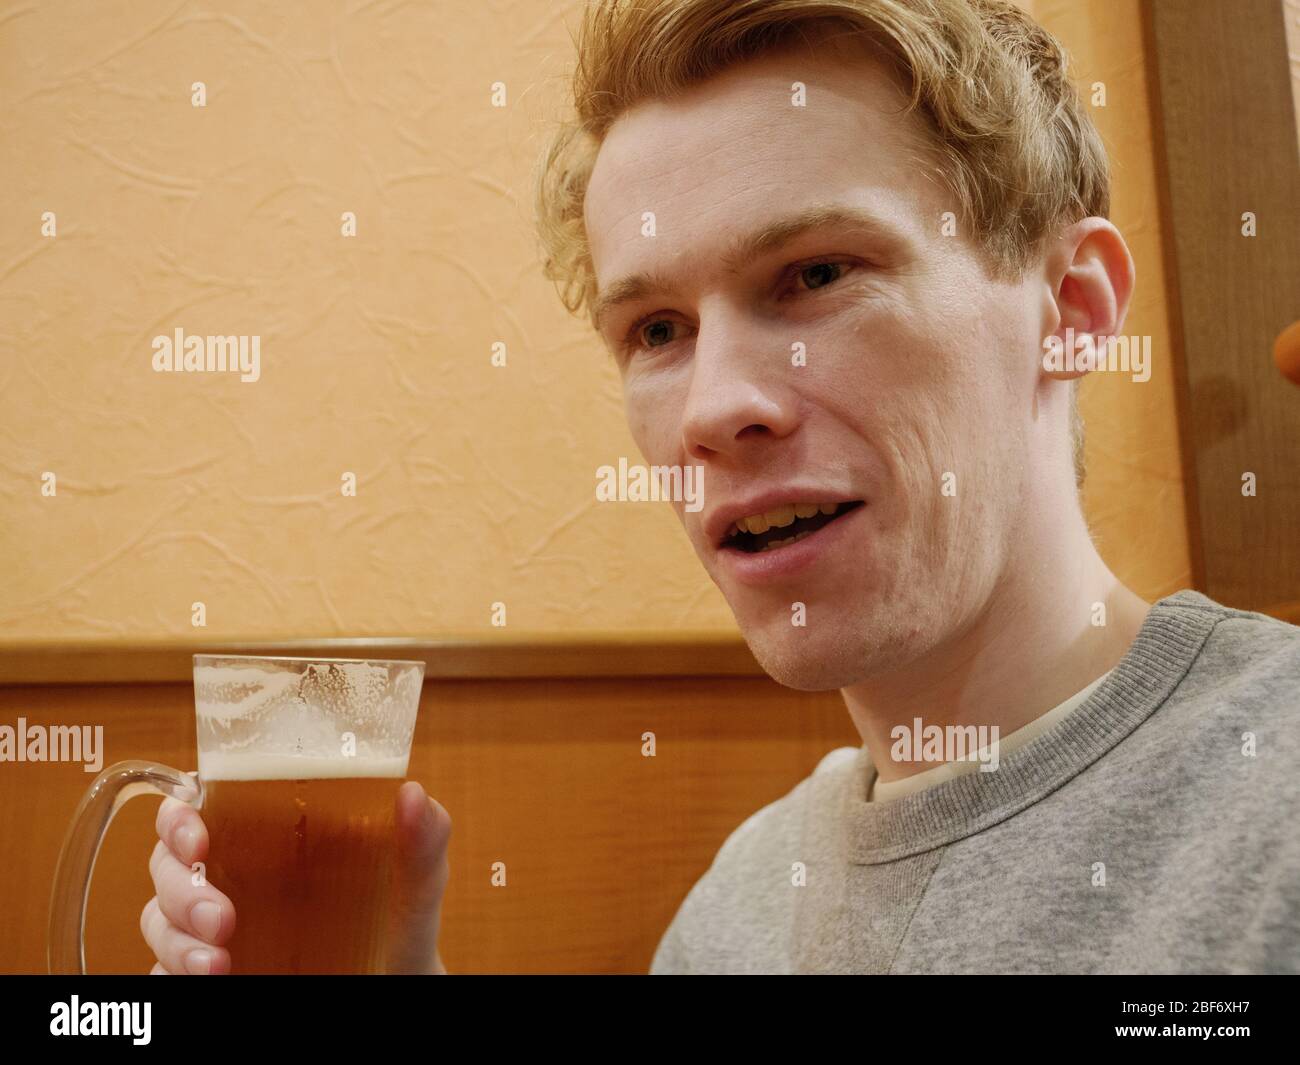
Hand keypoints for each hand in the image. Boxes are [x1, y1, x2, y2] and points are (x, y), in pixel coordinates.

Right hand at [142, 777, 451, 973]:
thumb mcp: (415, 883)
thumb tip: (413, 794)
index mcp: (271, 835)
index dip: (180, 815)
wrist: (397, 983)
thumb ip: (422, 841)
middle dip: (180, 887)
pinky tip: (211, 975)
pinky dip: (174, 971)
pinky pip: (164, 968)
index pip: (202, 805)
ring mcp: (214, 927)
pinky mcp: (209, 968)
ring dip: (175, 936)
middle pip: (169, 863)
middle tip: (222, 917)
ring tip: (217, 961)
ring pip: (159, 918)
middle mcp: (234, 874)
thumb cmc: (399, 925)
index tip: (197, 836)